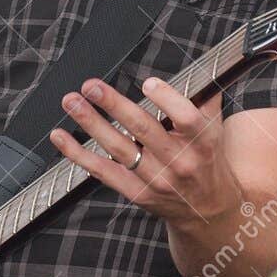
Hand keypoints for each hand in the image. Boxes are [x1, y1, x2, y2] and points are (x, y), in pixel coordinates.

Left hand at [48, 75, 244, 228]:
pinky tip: (61, 137)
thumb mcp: (215, 130)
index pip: (186, 118)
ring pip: (118, 148)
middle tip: (92, 86)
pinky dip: (78, 154)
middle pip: (144, 129)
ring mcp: (155, 179)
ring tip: (72, 102)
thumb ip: (205, 99)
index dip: (166, 99)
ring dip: (91, 123)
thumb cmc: (207, 159)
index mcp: (202, 141)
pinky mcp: (136, 192)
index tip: (147, 83)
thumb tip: (196, 67)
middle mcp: (178, 161)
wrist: (207, 208)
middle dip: (114, 105)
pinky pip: (102, 171)